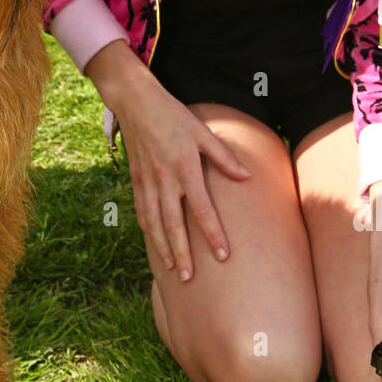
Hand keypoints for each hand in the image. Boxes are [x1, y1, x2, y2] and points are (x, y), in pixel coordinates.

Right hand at [89, 44, 249, 280]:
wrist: (135, 103)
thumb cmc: (174, 115)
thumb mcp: (202, 131)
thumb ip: (223, 157)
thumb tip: (246, 177)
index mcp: (185, 167)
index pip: (202, 209)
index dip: (213, 234)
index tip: (222, 256)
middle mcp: (164, 179)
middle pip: (174, 224)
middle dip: (182, 253)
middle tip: (190, 278)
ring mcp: (147, 181)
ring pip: (154, 223)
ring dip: (163, 248)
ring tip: (172, 270)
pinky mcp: (136, 180)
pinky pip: (141, 211)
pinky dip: (148, 230)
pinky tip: (154, 243)